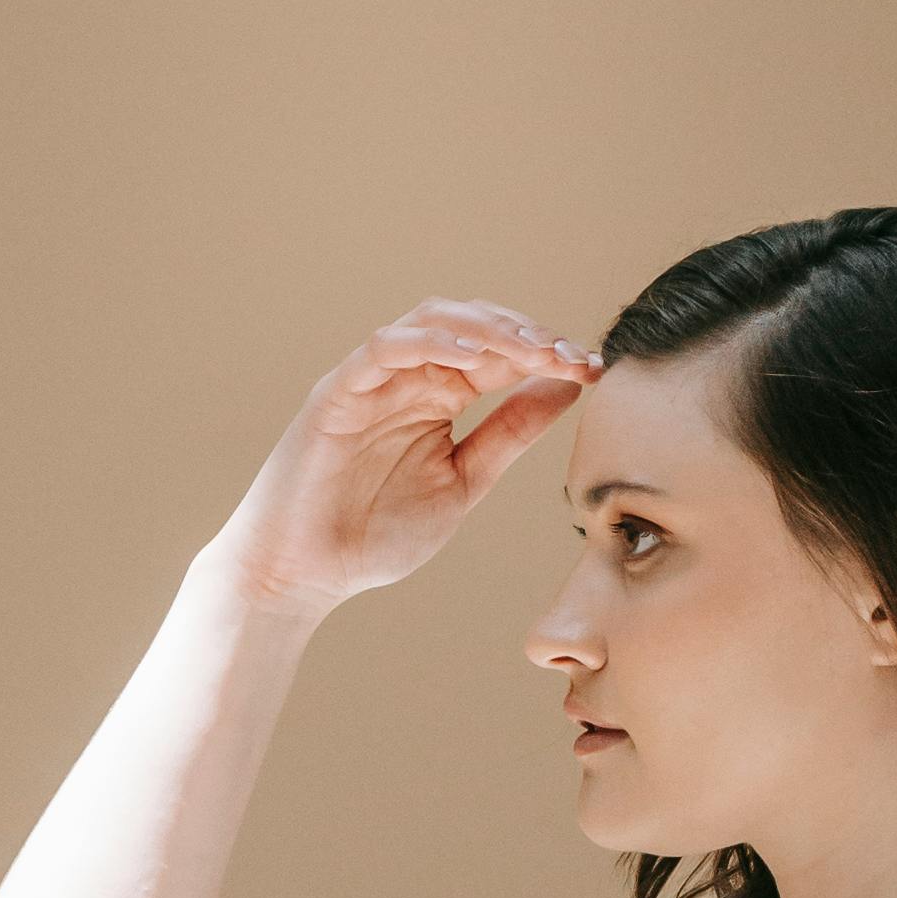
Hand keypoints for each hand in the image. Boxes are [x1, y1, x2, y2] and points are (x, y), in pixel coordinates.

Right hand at [214, 303, 593, 620]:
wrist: (304, 575)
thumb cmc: (375, 535)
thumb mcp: (465, 481)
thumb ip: (509, 434)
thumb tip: (567, 387)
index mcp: (439, 398)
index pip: (500, 356)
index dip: (547, 353)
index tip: (592, 368)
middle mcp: (407, 379)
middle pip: (473, 326)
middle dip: (526, 333)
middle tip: (569, 353)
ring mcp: (371, 381)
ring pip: (431, 322)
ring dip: (487, 329)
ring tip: (531, 348)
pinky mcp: (337, 392)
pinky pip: (382, 349)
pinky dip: (428, 342)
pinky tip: (471, 357)